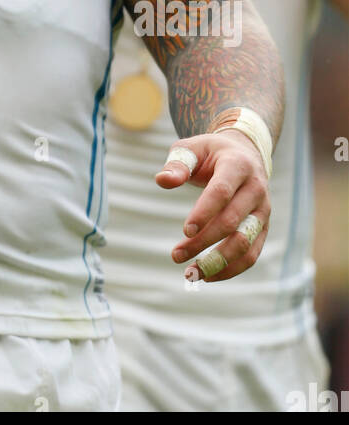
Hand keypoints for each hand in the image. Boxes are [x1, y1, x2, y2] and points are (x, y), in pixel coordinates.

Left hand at [156, 129, 269, 280]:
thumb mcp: (193, 148)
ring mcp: (262, 211)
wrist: (245, 153)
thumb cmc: (211, 153)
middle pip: (231, 221)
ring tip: (191, 273)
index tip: (185, 231)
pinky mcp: (262, 228)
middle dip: (203, 242)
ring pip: (245, 243)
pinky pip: (251, 254)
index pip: (222, 192)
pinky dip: (232, 269)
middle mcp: (256, 189)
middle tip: (176, 255)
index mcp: (238, 165)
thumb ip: (178, 164)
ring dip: (218, 262)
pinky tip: (208, 276)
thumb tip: (162, 180)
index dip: (204, 213)